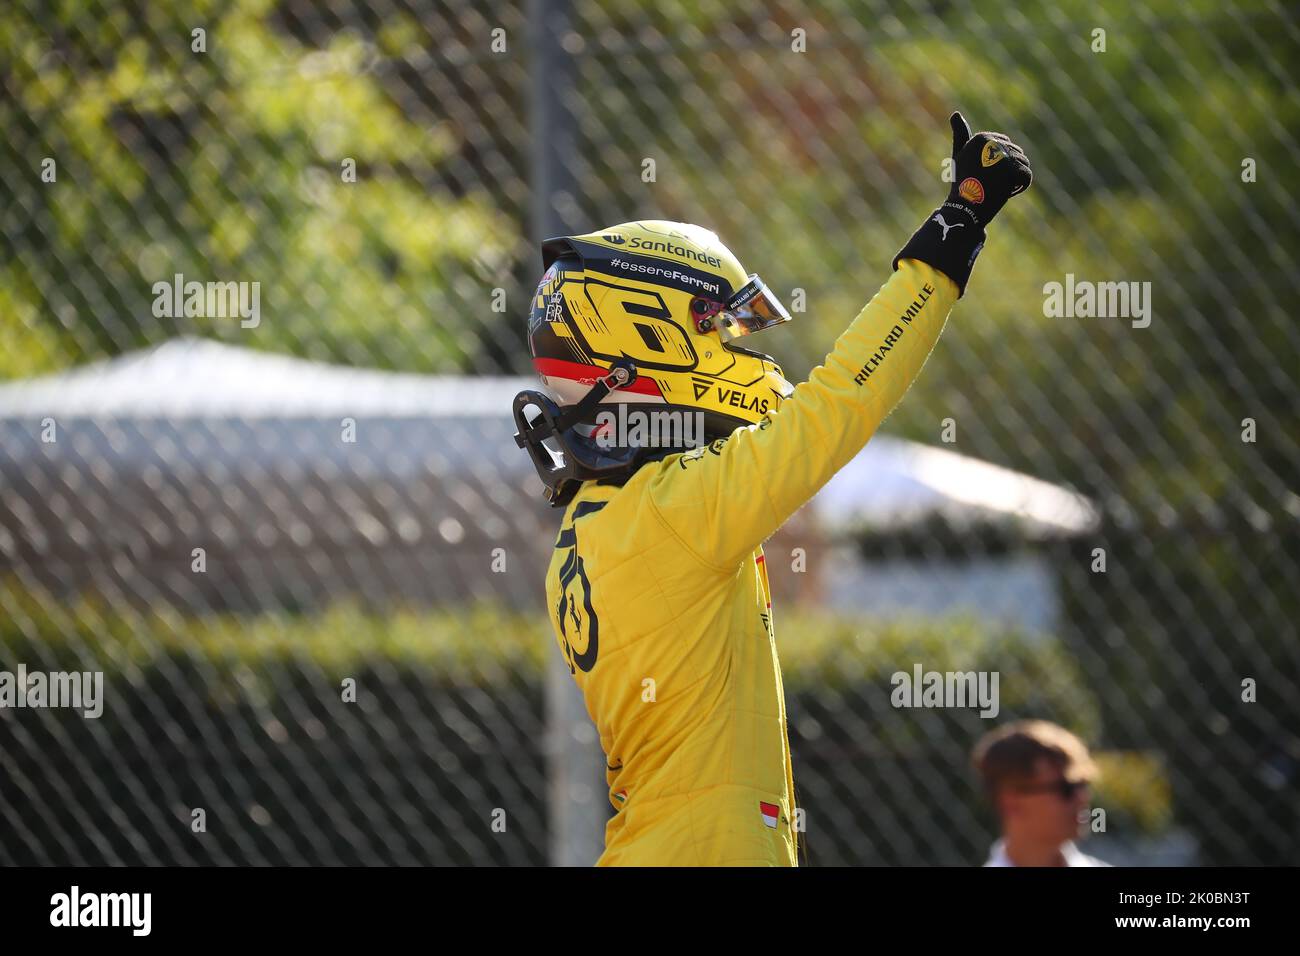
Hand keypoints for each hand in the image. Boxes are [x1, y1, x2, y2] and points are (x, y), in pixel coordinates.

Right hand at [892, 110, 1033, 295]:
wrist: (963, 209)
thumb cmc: (961, 184)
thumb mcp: (959, 156)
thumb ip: (961, 135)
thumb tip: (956, 113)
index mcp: (982, 137)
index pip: (1006, 147)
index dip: (998, 165)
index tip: (983, 175)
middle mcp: (993, 143)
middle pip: (1016, 155)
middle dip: (1008, 172)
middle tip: (988, 184)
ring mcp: (1002, 156)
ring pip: (1023, 165)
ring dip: (1014, 180)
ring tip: (996, 188)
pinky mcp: (1011, 170)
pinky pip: (1027, 176)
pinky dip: (1019, 188)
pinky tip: (1004, 192)